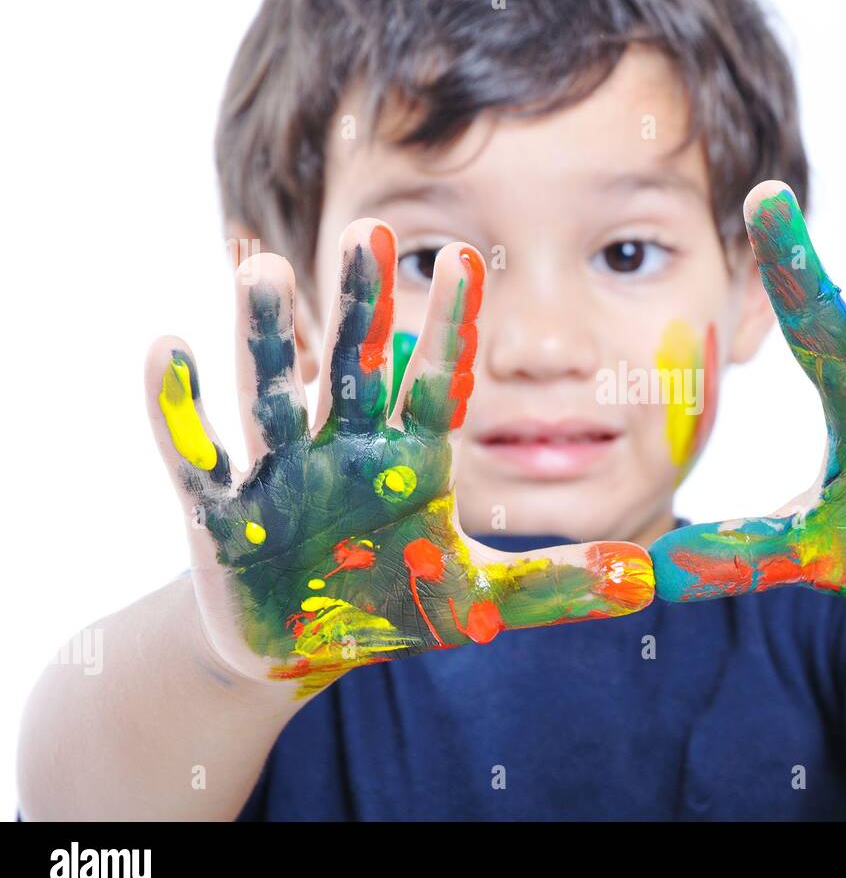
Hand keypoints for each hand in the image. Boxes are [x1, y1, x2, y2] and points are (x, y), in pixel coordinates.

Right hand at [147, 220, 652, 696]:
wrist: (299, 647)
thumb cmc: (392, 605)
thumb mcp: (480, 598)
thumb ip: (556, 582)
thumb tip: (644, 576)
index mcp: (408, 459)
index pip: (435, 380)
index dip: (450, 326)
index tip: (472, 260)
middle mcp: (344, 449)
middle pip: (353, 365)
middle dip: (359, 304)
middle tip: (368, 231)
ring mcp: (279, 473)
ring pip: (271, 391)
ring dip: (264, 336)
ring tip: (260, 270)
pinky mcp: (217, 510)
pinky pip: (192, 449)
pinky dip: (176, 404)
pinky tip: (169, 346)